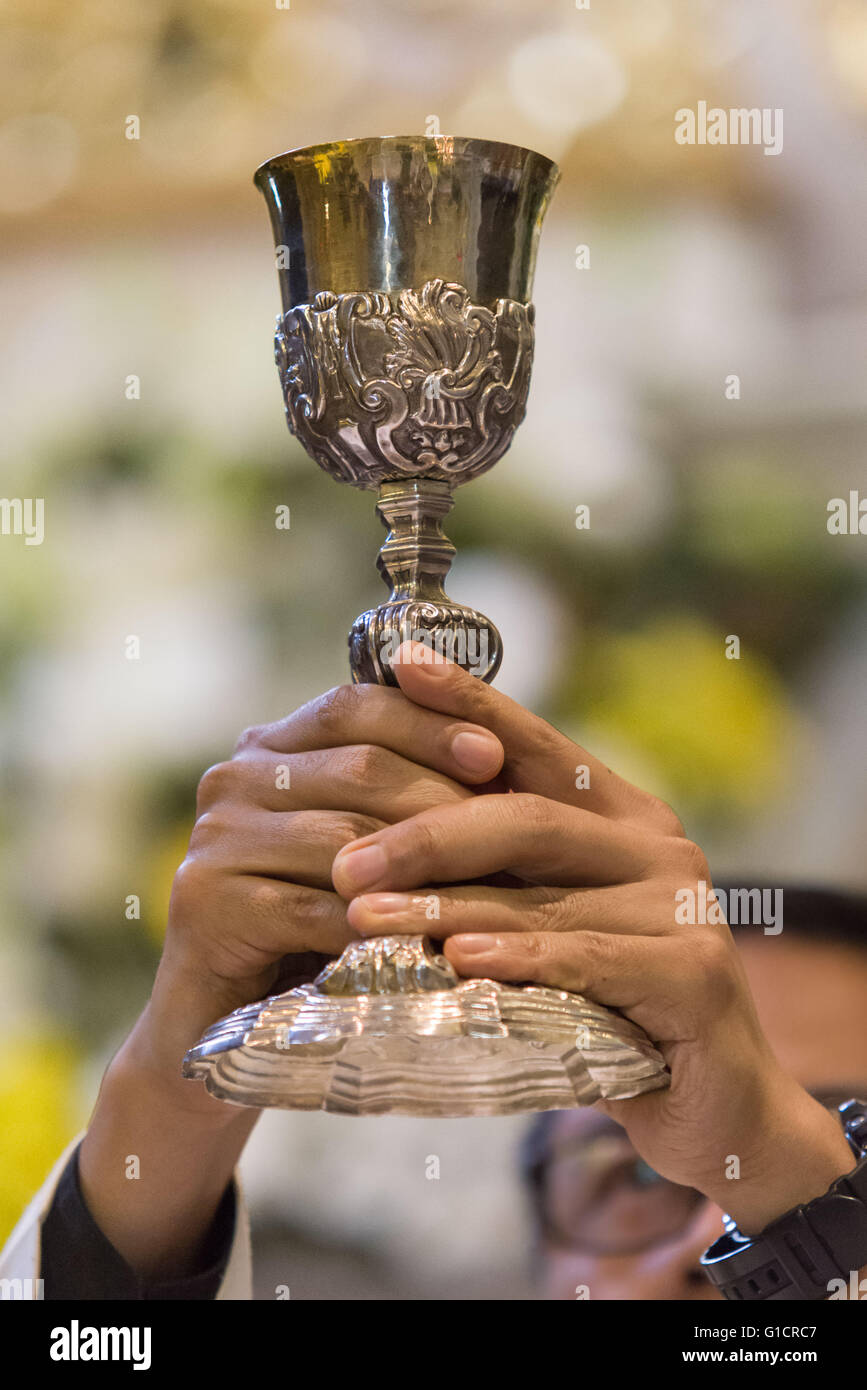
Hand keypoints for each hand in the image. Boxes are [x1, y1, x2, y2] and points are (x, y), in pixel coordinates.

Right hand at [152, 680, 504, 1082]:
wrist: (223, 1021)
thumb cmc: (313, 929)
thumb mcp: (362, 849)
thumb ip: (400, 793)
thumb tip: (496, 748)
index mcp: (272, 748)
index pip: (355, 706)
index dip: (427, 722)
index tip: (493, 751)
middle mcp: (234, 778)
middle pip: (359, 766)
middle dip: (443, 797)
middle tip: (508, 832)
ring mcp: (212, 836)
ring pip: (344, 837)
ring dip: (423, 866)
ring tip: (489, 889)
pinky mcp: (203, 900)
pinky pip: (312, 907)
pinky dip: (377, 925)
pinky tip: (430, 943)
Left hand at [332, 642, 852, 1232]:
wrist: (718, 1103)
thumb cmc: (613, 1006)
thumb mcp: (552, 925)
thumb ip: (499, 879)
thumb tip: (373, 846)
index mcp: (622, 816)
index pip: (536, 744)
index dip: (470, 701)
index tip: (401, 665)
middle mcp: (658, 844)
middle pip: (527, 816)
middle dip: (425, 835)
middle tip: (344, 865)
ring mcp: (683, 905)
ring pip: (544, 896)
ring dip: (446, 907)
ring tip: (368, 917)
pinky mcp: (695, 973)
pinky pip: (588, 959)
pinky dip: (518, 960)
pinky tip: (459, 962)